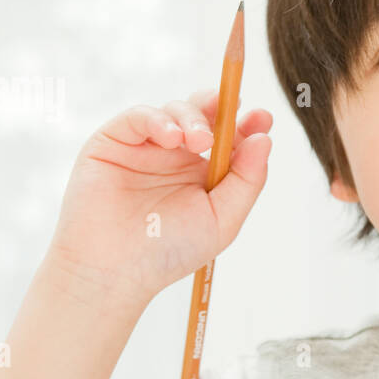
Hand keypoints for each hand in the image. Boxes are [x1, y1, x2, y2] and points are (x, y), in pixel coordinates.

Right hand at [48, 87, 272, 306]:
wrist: (115, 269)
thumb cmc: (169, 252)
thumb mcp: (222, 219)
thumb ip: (246, 181)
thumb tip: (264, 139)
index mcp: (204, 173)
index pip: (230, 139)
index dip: (247, 124)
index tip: (262, 118)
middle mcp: (176, 156)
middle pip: (203, 115)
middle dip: (221, 108)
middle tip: (234, 114)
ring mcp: (145, 147)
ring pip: (175, 111)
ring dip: (192, 117)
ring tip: (199, 140)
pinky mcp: (114, 141)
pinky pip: (139, 116)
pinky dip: (158, 119)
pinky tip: (171, 138)